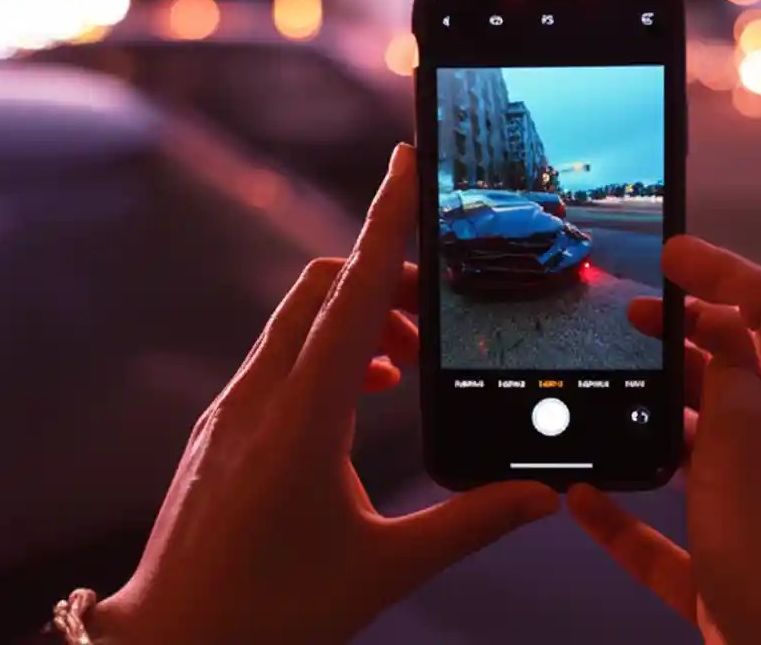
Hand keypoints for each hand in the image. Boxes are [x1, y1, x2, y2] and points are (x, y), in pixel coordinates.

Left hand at [92, 145, 558, 643]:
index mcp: (304, 418)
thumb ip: (472, 523)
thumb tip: (541, 494)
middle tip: (438, 317)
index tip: (407, 160)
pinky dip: (326, 354)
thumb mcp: (386, 567)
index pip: (357, 294)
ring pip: (299, 323)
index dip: (387, 220)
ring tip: (406, 366)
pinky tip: (358, 401)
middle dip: (387, 279)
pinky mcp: (219, 431)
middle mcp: (259, 398)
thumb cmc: (272, 612)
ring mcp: (231, 411)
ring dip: (359, 321)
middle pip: (326, 289)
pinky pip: (278, 359)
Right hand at [568, 236, 760, 644]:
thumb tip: (713, 340)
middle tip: (630, 321)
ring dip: (656, 415)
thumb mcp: (749, 441)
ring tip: (604, 394)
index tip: (671, 253)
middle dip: (686, 335)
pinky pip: (672, 528)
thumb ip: (729, 378)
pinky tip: (583, 502)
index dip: (730, 270)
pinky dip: (628, 512)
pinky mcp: (731, 568)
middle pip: (740, 368)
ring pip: (706, 442)